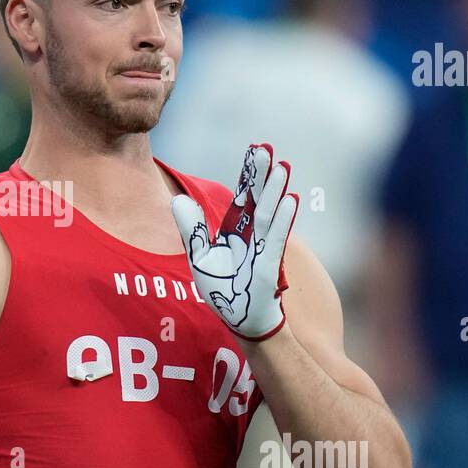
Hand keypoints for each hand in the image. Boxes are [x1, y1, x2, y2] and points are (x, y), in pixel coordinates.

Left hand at [171, 143, 298, 340]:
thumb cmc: (222, 288)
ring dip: (275, 192)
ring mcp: (262, 248)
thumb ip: (190, 228)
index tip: (255, 149)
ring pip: (269, 214)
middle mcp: (252, 234)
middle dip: (263, 175)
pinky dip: (282, 220)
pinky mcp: (267, 265)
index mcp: (237, 229)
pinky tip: (290, 200)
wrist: (238, 318)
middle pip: (259, 198)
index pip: (245, 195)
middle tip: (268, 149)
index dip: (249, 174)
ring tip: (282, 167)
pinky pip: (275, 238)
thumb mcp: (199, 255)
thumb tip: (177, 199)